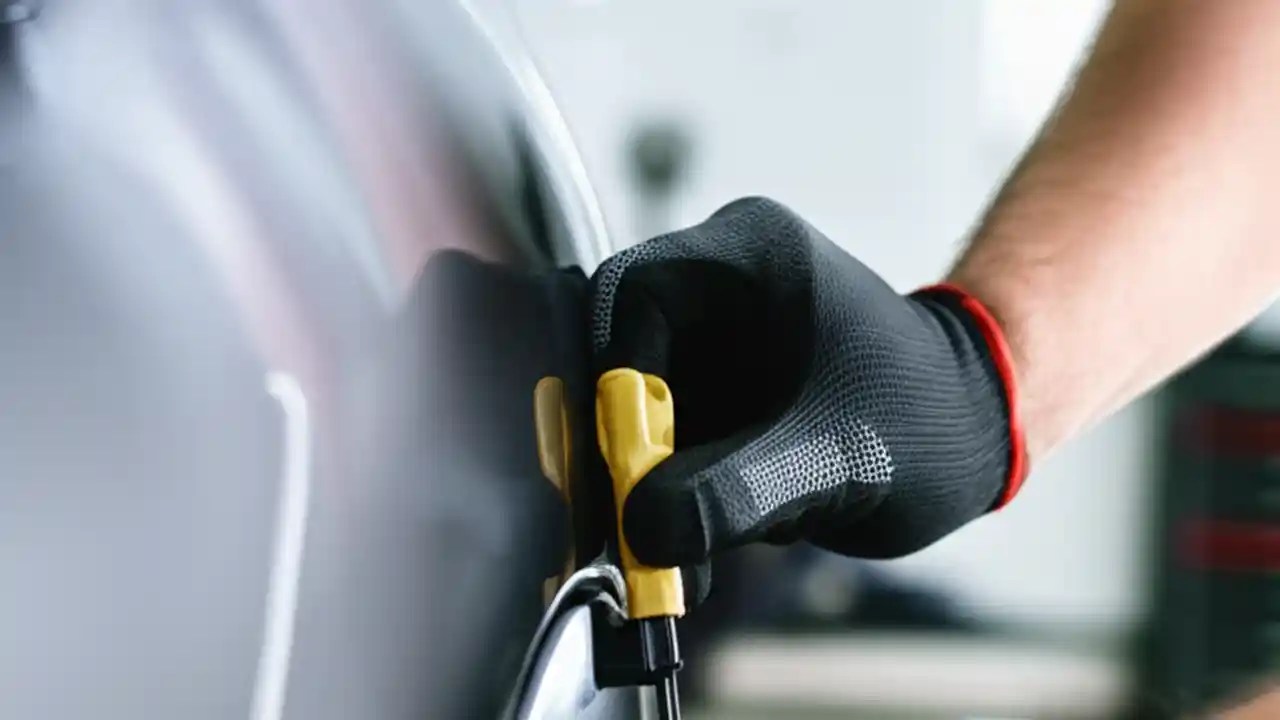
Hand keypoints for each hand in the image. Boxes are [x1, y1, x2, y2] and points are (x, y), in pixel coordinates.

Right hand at [589, 197, 1025, 566]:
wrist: (976, 439)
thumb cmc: (930, 421)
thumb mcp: (833, 460)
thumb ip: (734, 491)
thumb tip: (643, 527)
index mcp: (747, 254)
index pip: (633, 296)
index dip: (618, 382)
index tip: (634, 461)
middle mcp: (722, 284)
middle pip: (627, 359)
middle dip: (644, 450)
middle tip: (656, 524)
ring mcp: (719, 337)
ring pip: (647, 413)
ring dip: (669, 481)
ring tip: (730, 528)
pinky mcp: (723, 387)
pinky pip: (676, 439)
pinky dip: (690, 492)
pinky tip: (744, 520)